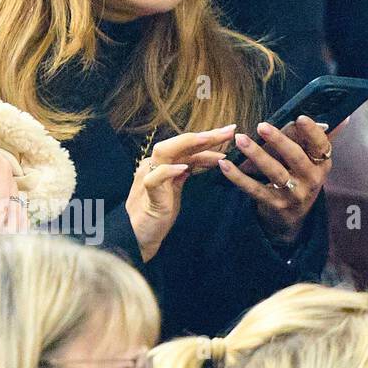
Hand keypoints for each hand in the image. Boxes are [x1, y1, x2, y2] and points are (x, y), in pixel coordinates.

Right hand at [126, 124, 234, 260]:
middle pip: (179, 144)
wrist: (137, 236)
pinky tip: (183, 168)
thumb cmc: (156, 213)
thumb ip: (182, 175)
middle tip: (229, 131)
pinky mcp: (147, 194)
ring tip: (209, 139)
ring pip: (163, 152)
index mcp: (162, 165)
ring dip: (187, 144)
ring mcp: (148, 177)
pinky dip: (167, 171)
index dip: (208, 140)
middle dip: (205, 136)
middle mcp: (153, 166)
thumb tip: (199, 162)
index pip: (186, 147)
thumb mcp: (174, 190)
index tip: (229, 134)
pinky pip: (153, 179)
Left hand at [218, 116, 331, 243]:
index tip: (300, 117)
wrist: (292, 217)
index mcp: (322, 165)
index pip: (322, 147)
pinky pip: (254, 189)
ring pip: (275, 172)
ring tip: (240, 139)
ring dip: (256, 155)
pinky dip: (238, 177)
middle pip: (296, 158)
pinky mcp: (274, 204)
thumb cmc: (301, 178)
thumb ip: (321, 139)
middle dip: (279, 141)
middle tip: (261, 125)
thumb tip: (343, 116)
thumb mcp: (314, 161)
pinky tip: (225, 164)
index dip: (312, 132)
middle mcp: (311, 180)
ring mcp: (293, 194)